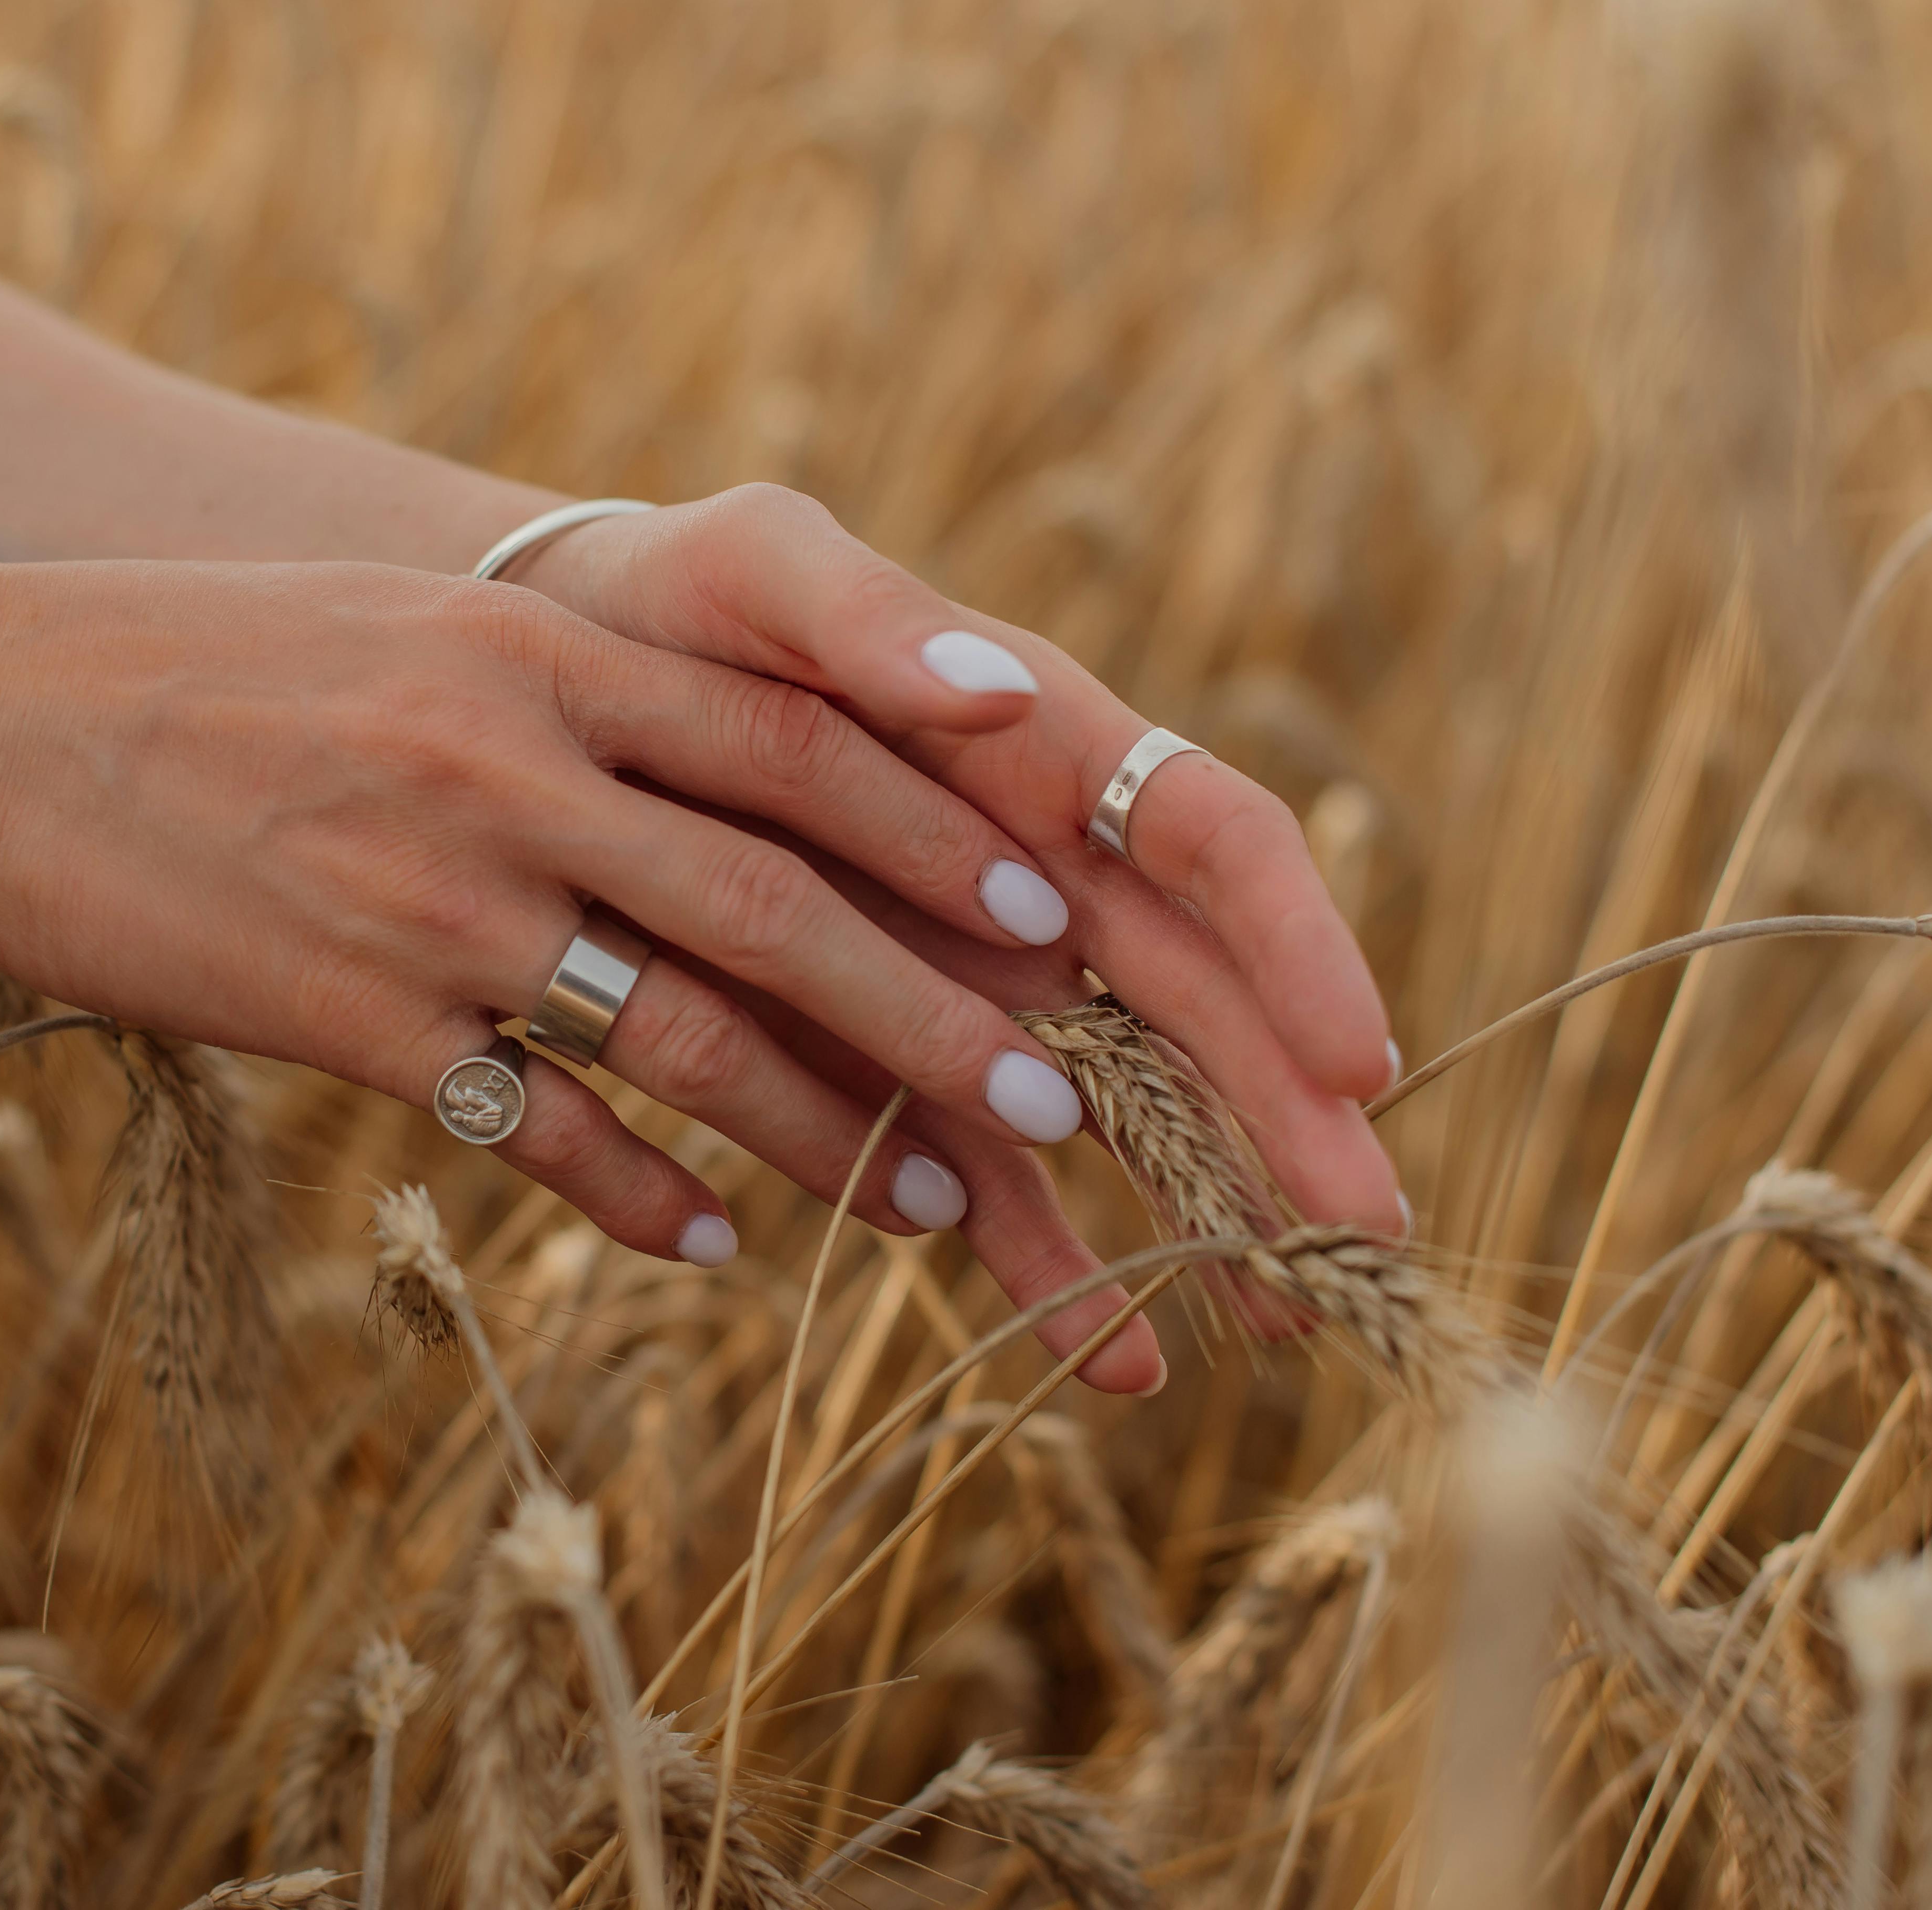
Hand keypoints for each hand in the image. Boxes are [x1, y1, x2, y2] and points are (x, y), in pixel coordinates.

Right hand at [0, 555, 1173, 1382]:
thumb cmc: (182, 667)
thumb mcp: (402, 632)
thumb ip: (553, 686)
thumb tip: (696, 759)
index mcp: (536, 657)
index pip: (793, 745)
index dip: (935, 835)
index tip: (1040, 916)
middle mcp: (508, 765)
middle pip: (781, 899)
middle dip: (931, 1008)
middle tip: (1049, 1094)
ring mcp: (429, 893)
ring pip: (683, 1026)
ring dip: (824, 1124)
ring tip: (933, 1198)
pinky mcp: (343, 1008)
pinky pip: (532, 1120)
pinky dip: (636, 1189)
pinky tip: (708, 1246)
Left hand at [513, 485, 1406, 1251]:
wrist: (572, 686)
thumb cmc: (682, 607)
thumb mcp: (759, 572)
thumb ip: (864, 622)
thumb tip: (997, 687)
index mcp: (1044, 745)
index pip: (1214, 842)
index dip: (1295, 946)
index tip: (1356, 1057)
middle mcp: (1042, 871)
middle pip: (1200, 1001)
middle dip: (1285, 1116)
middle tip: (1359, 1236)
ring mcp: (979, 976)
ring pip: (1123, 1107)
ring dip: (1200, 1212)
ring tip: (1275, 1323)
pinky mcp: (893, 1058)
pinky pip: (987, 1171)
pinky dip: (1045, 1261)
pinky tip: (1111, 1360)